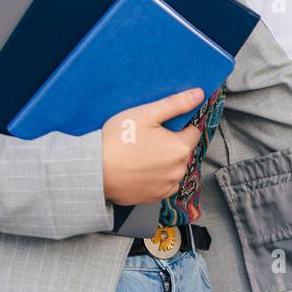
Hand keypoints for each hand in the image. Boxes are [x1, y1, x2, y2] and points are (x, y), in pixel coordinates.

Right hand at [101, 88, 204, 204]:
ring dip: (164, 161)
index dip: (178, 126)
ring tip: (140, 154)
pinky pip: (163, 183)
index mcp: (180, 148)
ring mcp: (166, 186)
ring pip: (173, 167)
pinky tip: (139, 169)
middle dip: (170, 143)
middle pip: (182, 150)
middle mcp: (178, 170)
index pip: (192, 132)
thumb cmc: (117, 141)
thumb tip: (198, 94)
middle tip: (146, 139)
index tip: (160, 127)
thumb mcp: (146, 114)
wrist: (93, 170)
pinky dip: (156, 177)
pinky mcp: (154, 197)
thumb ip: (175, 104)